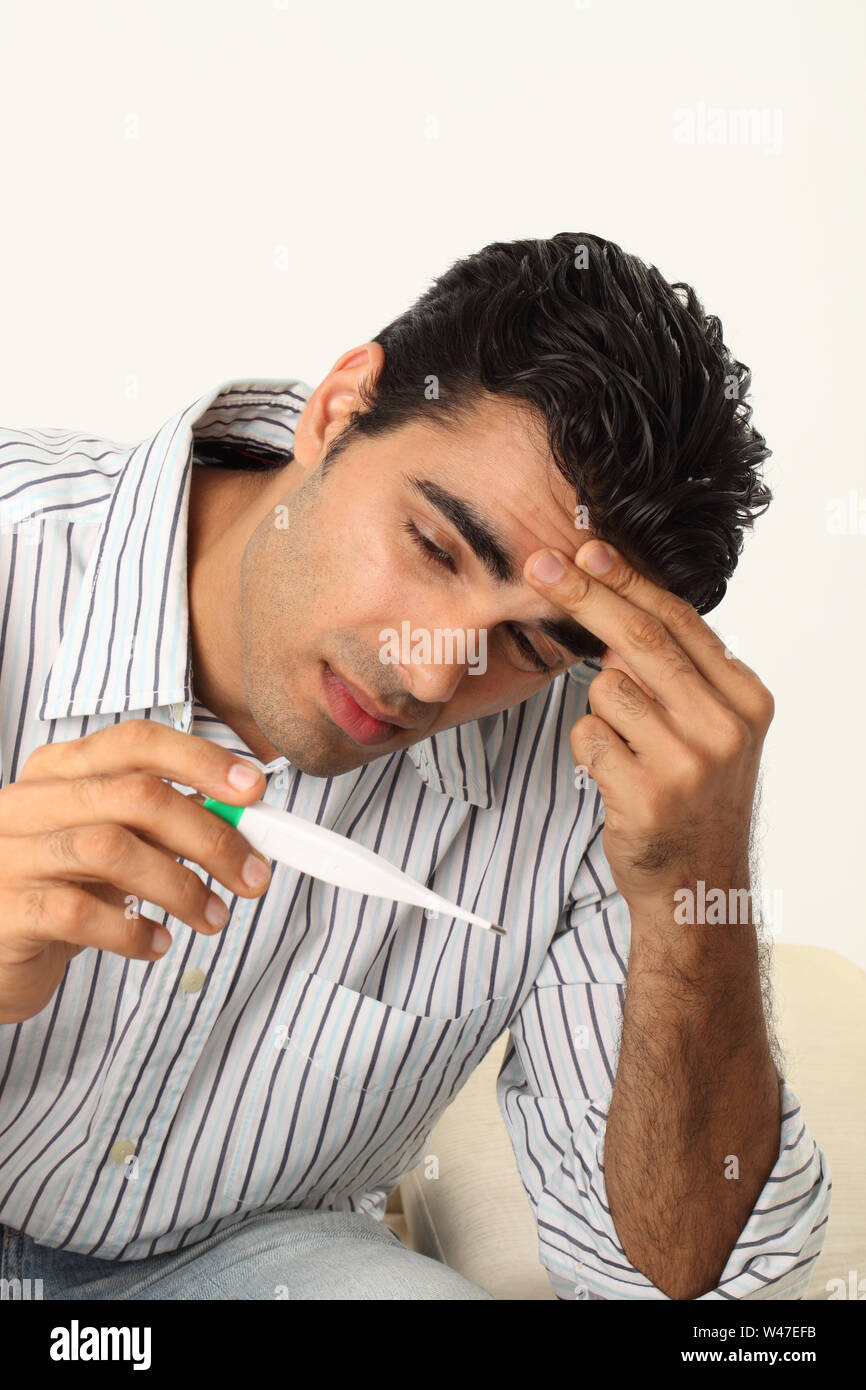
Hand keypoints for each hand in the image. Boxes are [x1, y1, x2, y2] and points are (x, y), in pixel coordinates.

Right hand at [0, 721, 270, 1024]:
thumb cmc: (58, 891)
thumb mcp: (109, 846)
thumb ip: (159, 825)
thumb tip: (242, 821)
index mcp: (59, 770)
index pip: (137, 742)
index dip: (201, 760)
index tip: (252, 791)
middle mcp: (29, 801)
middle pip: (137, 796)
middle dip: (209, 836)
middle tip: (252, 876)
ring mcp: (10, 854)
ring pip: (112, 850)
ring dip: (180, 887)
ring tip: (212, 917)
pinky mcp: (6, 910)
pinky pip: (79, 913)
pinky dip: (133, 931)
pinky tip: (155, 943)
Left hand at [525, 541, 774, 912]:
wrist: (698, 885)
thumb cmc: (695, 796)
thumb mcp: (710, 728)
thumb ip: (676, 672)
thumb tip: (613, 604)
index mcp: (746, 699)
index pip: (680, 621)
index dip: (627, 581)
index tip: (587, 550)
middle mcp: (725, 726)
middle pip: (640, 640)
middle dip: (584, 596)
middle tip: (541, 566)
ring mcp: (689, 762)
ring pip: (606, 692)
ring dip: (600, 713)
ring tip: (629, 751)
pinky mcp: (647, 794)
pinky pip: (589, 738)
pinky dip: (591, 752)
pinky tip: (618, 780)